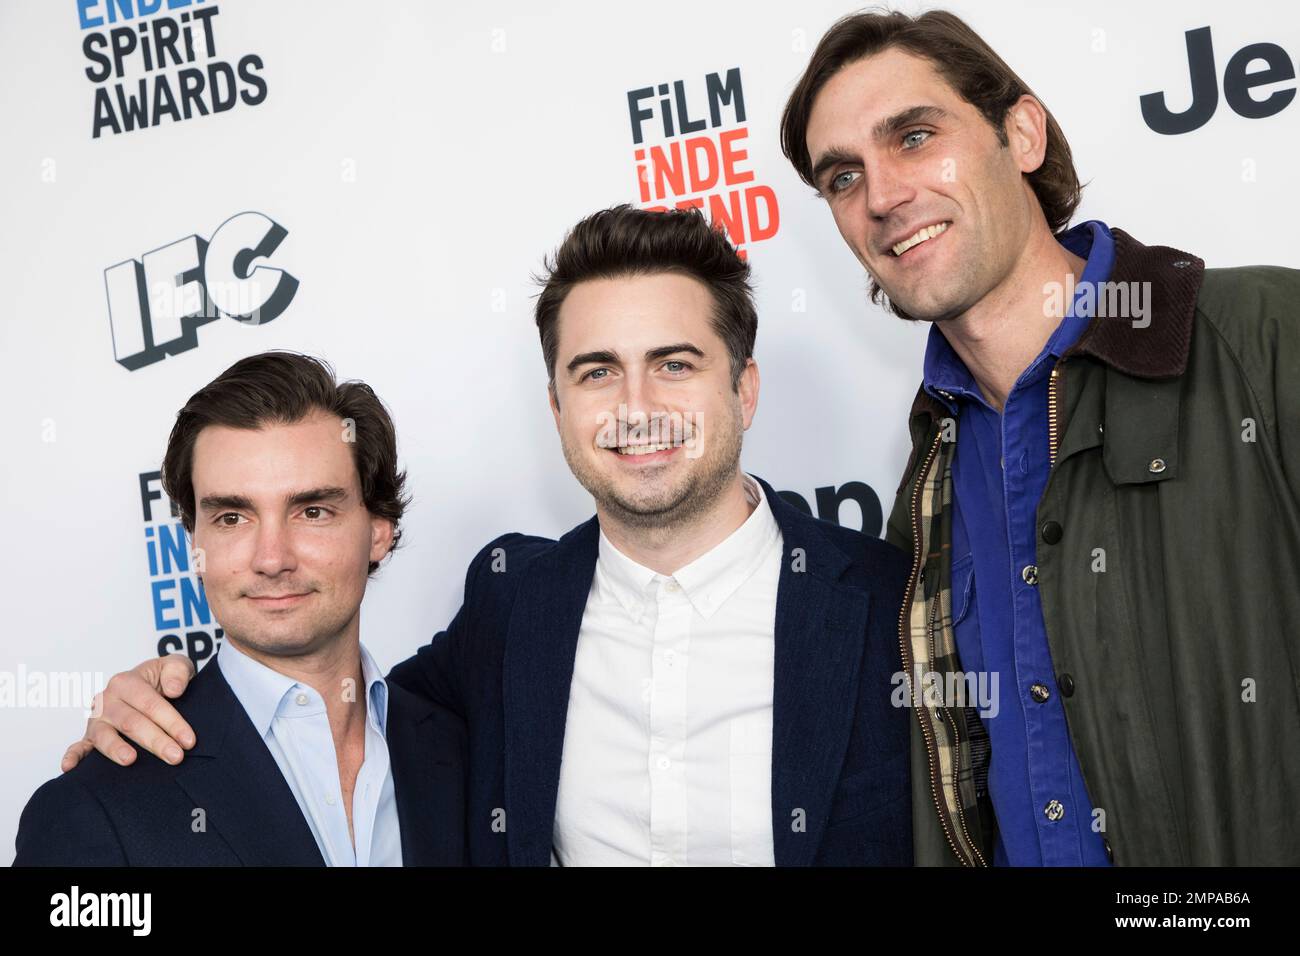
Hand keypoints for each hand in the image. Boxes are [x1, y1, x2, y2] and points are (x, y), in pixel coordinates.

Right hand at [61, 653, 197, 770]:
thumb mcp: (176, 666)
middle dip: (155, 741)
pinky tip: (70, 768)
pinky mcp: (90, 736)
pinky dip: (72, 756)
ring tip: (131, 760)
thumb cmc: (164, 678)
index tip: (189, 740)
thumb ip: (178, 671)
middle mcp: (108, 700)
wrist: (149, 685)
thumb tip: (174, 690)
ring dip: (116, 749)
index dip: (172, 722)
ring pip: (104, 736)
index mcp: (127, 682)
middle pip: (131, 722)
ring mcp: (97, 719)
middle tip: (175, 757)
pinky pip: (78, 746)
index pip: (150, 704)